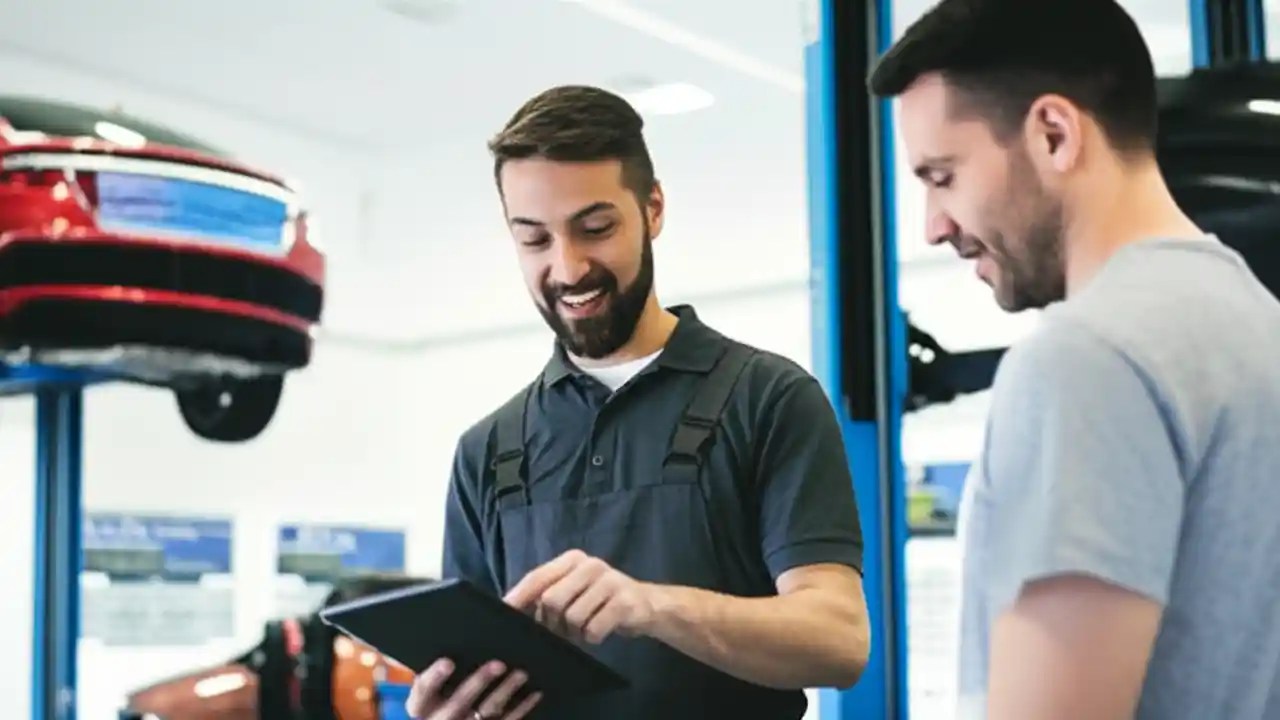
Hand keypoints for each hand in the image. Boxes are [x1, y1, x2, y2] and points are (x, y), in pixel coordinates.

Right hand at [404, 658, 541, 719]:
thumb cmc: (441, 690)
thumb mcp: (433, 681)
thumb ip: (440, 660)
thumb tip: (461, 624)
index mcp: (420, 704)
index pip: (423, 691)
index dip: (435, 676)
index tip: (449, 662)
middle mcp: (438, 719)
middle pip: (458, 703)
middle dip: (478, 683)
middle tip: (498, 663)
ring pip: (485, 713)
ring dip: (505, 692)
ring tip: (522, 673)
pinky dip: (521, 709)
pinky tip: (534, 693)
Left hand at [503, 549, 657, 644]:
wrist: (648, 605)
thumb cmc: (601, 601)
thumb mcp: (574, 590)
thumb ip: (546, 595)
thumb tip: (512, 610)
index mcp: (572, 560)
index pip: (537, 577)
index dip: (518, 597)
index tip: (504, 613)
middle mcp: (589, 565)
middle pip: (551, 600)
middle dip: (553, 623)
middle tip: (563, 631)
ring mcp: (609, 581)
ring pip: (572, 617)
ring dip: (575, 633)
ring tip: (584, 630)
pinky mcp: (624, 601)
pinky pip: (594, 629)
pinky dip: (593, 638)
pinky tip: (600, 632)